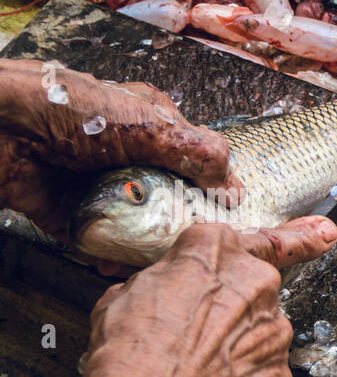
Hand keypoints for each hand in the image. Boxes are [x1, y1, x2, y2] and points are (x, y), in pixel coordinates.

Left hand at [0, 59, 240, 246]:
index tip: (224, 217)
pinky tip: (118, 267)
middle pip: (165, 197)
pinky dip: (107, 257)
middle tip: (190, 246)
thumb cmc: (63, 108)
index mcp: (146, 123)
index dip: (209, 188)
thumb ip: (196, 152)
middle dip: (178, 224)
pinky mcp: (67, 210)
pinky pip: (96, 241)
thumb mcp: (145, 123)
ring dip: (144, 246)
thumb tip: (232, 186)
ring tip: (156, 263)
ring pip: (133, 224)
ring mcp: (94, 183)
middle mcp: (123, 153)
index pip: (192, 158)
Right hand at [81, 218, 336, 376]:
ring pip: (261, 330)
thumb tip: (158, 294)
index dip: (235, 257)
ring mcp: (275, 328)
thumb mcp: (122, 298)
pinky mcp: (282, 370)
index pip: (236, 240)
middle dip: (231, 307)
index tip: (298, 237)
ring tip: (199, 368)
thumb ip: (158, 284)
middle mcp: (256, 282)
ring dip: (238, 345)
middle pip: (251, 287)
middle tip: (198, 332)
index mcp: (213, 251)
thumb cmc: (132, 353)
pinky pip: (265, 371)